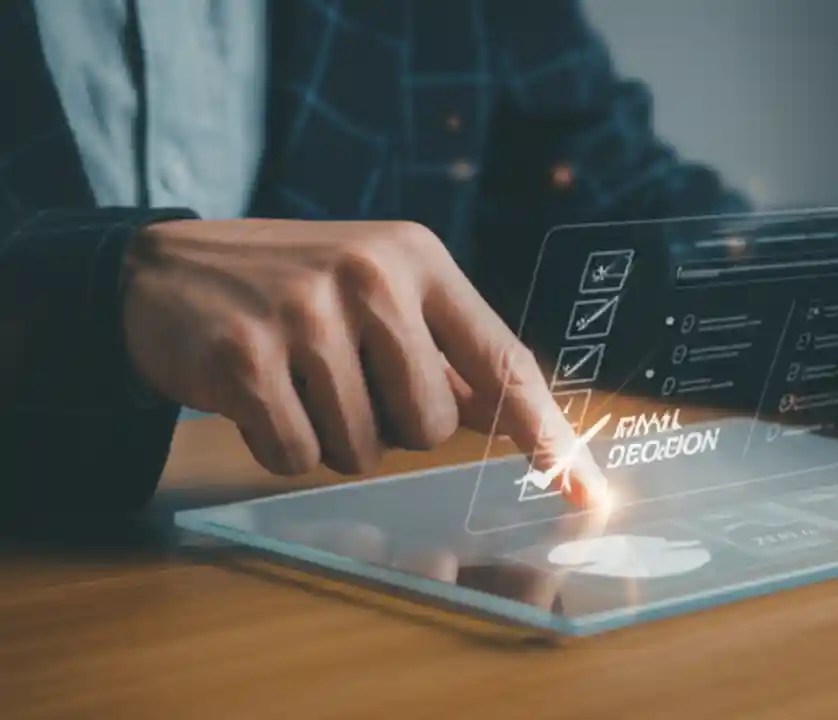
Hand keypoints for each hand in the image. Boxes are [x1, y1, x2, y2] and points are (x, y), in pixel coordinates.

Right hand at [123, 219, 605, 504]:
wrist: (164, 270)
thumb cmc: (294, 290)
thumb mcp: (379, 295)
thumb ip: (447, 353)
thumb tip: (516, 418)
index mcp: (420, 260)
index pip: (503, 362)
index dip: (547, 436)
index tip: (586, 493)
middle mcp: (372, 276)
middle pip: (432, 425)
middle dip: (392, 427)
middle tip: (341, 380)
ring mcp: (306, 313)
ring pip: (365, 450)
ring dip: (333, 438)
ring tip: (296, 380)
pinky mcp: (245, 356)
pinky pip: (298, 457)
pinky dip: (280, 446)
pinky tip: (258, 397)